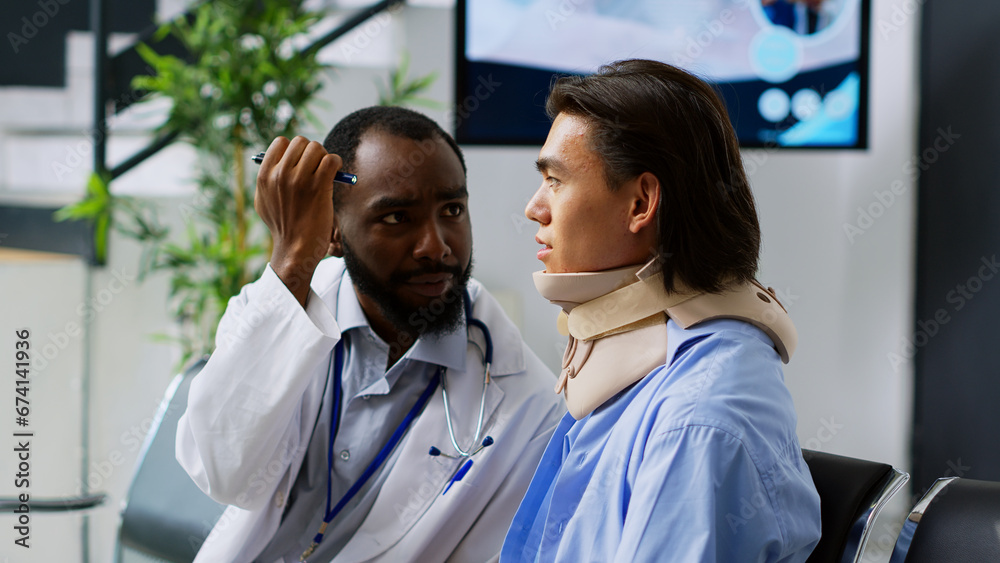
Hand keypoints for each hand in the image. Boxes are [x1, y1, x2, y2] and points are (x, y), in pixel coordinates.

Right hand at [254, 136, 342, 305]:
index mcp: (265, 176)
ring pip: (318, 149)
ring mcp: (300, 180)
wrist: (296, 249)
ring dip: (325, 157)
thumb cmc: (283, 227)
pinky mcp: (319, 187)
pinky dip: (337, 164)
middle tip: (318, 166)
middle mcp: (281, 174)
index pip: (281, 142)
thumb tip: (278, 160)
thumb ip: (267, 180)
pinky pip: (332, 160)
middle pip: (301, 142)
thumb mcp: (263, 202)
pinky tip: (336, 174)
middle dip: (312, 151)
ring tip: (327, 172)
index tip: (302, 161)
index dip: (295, 149)